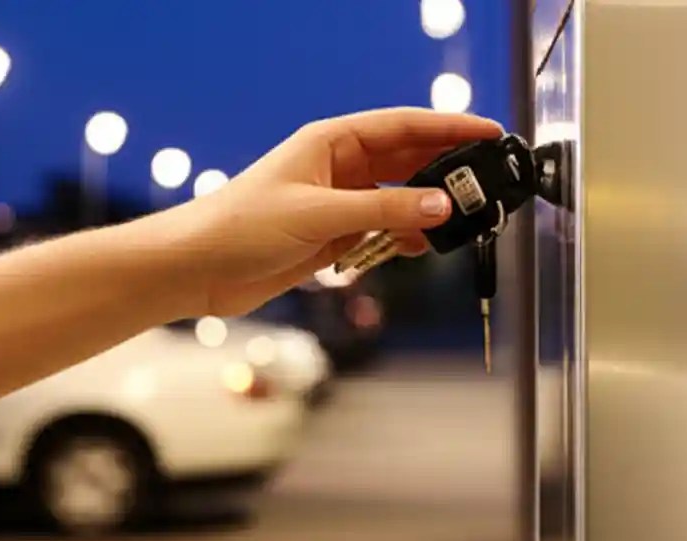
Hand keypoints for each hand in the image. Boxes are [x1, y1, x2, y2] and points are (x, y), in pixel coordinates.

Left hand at [161, 107, 503, 316]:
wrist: (198, 269)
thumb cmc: (239, 226)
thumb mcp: (319, 215)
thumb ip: (383, 210)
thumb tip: (440, 205)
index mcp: (332, 142)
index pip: (404, 126)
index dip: (449, 127)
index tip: (488, 132)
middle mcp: (340, 168)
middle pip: (408, 160)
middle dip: (448, 170)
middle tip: (486, 182)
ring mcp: (340, 203)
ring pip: (400, 198)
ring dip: (428, 209)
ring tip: (461, 220)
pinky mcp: (335, 237)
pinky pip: (385, 230)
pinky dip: (405, 238)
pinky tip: (420, 246)